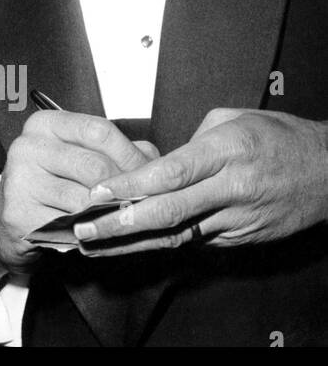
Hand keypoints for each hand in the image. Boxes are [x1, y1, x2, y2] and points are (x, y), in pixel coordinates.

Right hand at [0, 111, 156, 276]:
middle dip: (126, 190)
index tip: (151, 177)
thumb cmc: (54, 183)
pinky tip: (96, 233)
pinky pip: (70, 226)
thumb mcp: (82, 157)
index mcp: (45, 124)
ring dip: (110, 215)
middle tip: (143, 206)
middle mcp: (27, 146)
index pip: (98, 130)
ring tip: (121, 221)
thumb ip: (118, 153)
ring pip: (86, 200)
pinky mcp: (18, 213)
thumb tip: (157, 163)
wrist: (12, 218)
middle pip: (96, 166)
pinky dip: (90, 233)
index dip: (130, 155)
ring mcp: (19, 179)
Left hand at [72, 109, 327, 254]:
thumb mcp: (232, 120)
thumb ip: (191, 141)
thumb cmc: (280, 137)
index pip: (170, 174)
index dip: (130, 186)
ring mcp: (238, 219)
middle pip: (168, 212)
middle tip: (84, 227)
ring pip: (178, 234)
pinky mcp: (243, 238)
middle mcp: (231, 189)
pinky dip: (162, 243)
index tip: (98, 191)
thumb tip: (157, 160)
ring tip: (95, 243)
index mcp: (226, 152)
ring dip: (133, 241)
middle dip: (120, 223)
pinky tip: (131, 245)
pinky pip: (196, 240)